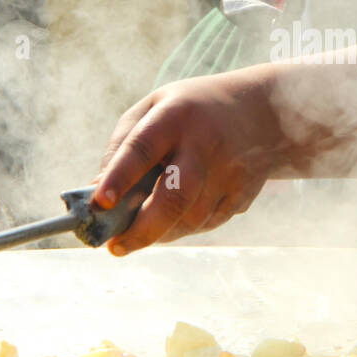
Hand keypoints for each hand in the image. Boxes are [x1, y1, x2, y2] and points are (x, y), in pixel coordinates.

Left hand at [92, 66, 282, 253]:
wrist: (261, 112)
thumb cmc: (190, 112)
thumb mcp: (153, 108)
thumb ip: (121, 146)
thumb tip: (94, 194)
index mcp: (175, 116)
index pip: (143, 148)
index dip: (119, 176)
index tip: (98, 203)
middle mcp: (206, 144)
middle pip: (175, 197)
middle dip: (142, 229)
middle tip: (116, 247)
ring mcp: (230, 171)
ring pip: (191, 219)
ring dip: (160, 234)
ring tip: (139, 232)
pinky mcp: (244, 193)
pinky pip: (208, 224)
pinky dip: (183, 229)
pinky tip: (172, 221)